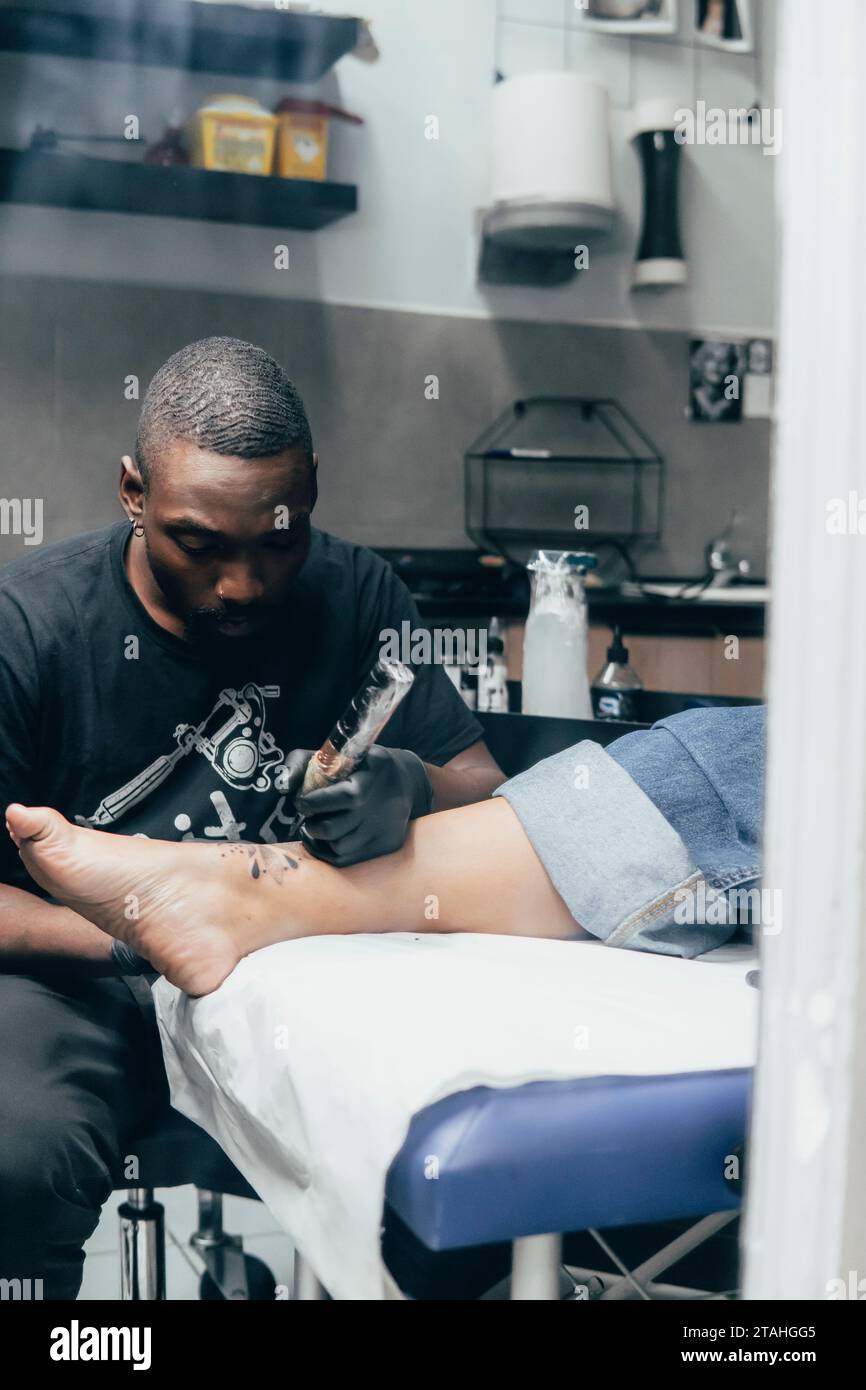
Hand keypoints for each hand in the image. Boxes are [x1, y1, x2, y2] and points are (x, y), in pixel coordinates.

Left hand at [279, 746, 432, 866]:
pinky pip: (349, 860)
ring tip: (317, 828)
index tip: (301, 801)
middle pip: (336, 828)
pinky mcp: (388, 845)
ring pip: (340, 848)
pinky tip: (326, 840)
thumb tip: (283, 787)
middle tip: (308, 817)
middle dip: (313, 825)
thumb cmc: (358, 767)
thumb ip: (301, 763)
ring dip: (321, 840)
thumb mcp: (332, 754)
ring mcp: (388, 828)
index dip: (316, 803)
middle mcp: (384, 804)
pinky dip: (330, 853)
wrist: (404, 782)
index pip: (346, 797)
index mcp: (373, 774)